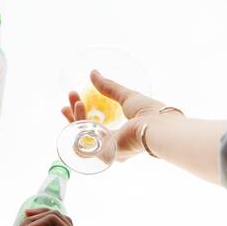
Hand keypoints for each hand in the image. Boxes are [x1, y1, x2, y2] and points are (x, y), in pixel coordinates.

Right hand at [60, 70, 180, 162]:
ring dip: (75, 117)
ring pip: (82, 137)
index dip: (83, 115)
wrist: (156, 125)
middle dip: (74, 114)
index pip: (96, 128)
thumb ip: (109, 88)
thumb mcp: (126, 96)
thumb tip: (93, 73)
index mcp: (121, 136)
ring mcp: (107, 151)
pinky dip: (78, 124)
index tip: (75, 100)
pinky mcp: (103, 153)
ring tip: (75, 99)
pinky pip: (83, 141)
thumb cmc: (149, 112)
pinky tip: (78, 107)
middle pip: (86, 133)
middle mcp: (112, 147)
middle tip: (71, 96)